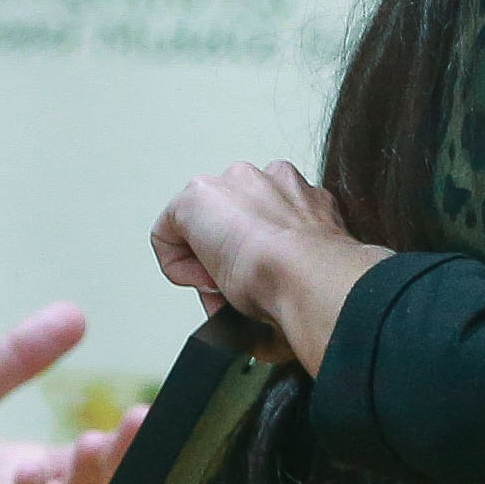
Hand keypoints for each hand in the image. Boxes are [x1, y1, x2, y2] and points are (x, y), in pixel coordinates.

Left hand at [152, 161, 390, 376]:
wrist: (306, 273)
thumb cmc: (316, 279)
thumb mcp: (309, 267)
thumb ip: (290, 266)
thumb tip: (267, 303)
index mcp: (301, 195)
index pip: (264, 221)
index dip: (256, 256)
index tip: (260, 280)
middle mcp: (267, 180)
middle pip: (230, 218)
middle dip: (228, 252)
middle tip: (238, 285)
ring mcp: (231, 183)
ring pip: (201, 223)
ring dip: (205, 255)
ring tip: (222, 285)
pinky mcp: (195, 195)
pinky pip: (168, 233)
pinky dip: (177, 263)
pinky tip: (203, 280)